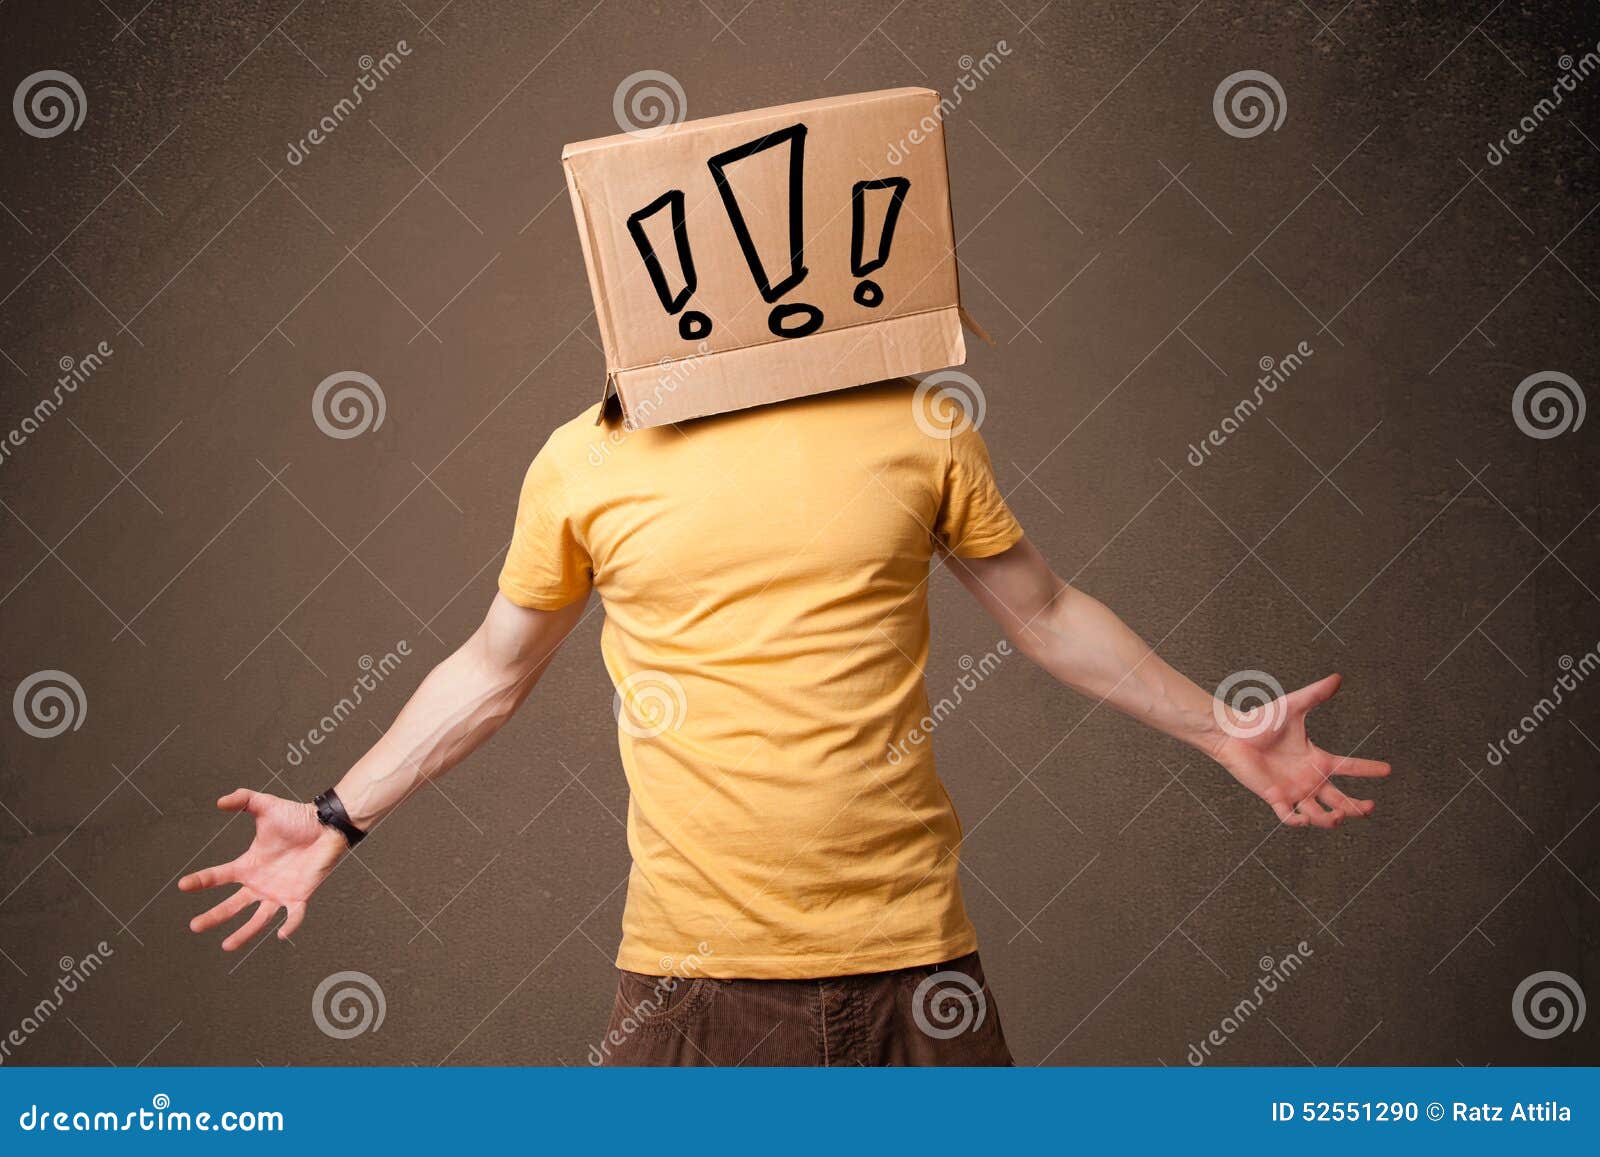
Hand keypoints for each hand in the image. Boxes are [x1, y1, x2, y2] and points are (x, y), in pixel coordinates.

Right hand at [179, 789, 347, 949]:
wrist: (327, 825)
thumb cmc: (297, 817)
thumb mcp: (265, 805)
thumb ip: (242, 799)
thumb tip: (219, 802)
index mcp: (249, 865)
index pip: (219, 876)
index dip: (201, 881)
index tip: (183, 885)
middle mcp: (261, 883)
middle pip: (233, 905)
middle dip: (214, 916)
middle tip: (194, 926)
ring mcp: (279, 892)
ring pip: (258, 919)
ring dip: (244, 933)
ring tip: (226, 946)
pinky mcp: (300, 895)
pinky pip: (294, 917)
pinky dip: (289, 926)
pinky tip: (280, 935)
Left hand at [1212, 674, 1390, 828]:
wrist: (1233, 733)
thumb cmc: (1261, 720)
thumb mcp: (1293, 706)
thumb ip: (1315, 694)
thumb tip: (1337, 677)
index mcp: (1317, 759)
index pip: (1349, 767)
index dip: (1368, 768)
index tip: (1388, 769)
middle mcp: (1309, 779)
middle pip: (1339, 799)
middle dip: (1356, 807)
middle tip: (1369, 807)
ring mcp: (1293, 791)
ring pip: (1318, 814)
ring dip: (1331, 819)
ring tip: (1340, 816)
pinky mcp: (1274, 797)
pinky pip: (1289, 817)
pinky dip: (1298, 822)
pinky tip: (1304, 821)